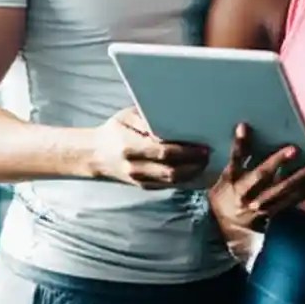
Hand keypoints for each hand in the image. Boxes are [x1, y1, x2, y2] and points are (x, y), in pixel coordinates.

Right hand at [89, 107, 209, 185]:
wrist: (95, 155)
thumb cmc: (115, 130)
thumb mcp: (127, 117)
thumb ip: (147, 119)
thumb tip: (173, 120)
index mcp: (130, 147)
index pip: (164, 152)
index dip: (186, 152)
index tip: (203, 146)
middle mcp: (134, 167)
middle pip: (171, 170)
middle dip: (194, 164)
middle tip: (209, 154)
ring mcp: (139, 180)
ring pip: (172, 181)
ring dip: (193, 173)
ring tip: (206, 162)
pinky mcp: (143, 186)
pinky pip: (168, 185)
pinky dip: (185, 179)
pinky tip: (196, 170)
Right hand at [209, 123, 304, 233]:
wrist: (225, 231)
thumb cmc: (223, 197)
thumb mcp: (220, 179)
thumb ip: (223, 160)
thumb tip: (220, 139)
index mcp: (231, 181)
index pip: (234, 159)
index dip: (239, 144)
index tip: (244, 126)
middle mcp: (246, 193)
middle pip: (262, 175)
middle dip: (278, 162)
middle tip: (294, 149)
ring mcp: (261, 204)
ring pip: (283, 189)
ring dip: (303, 177)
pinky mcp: (274, 211)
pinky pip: (294, 200)